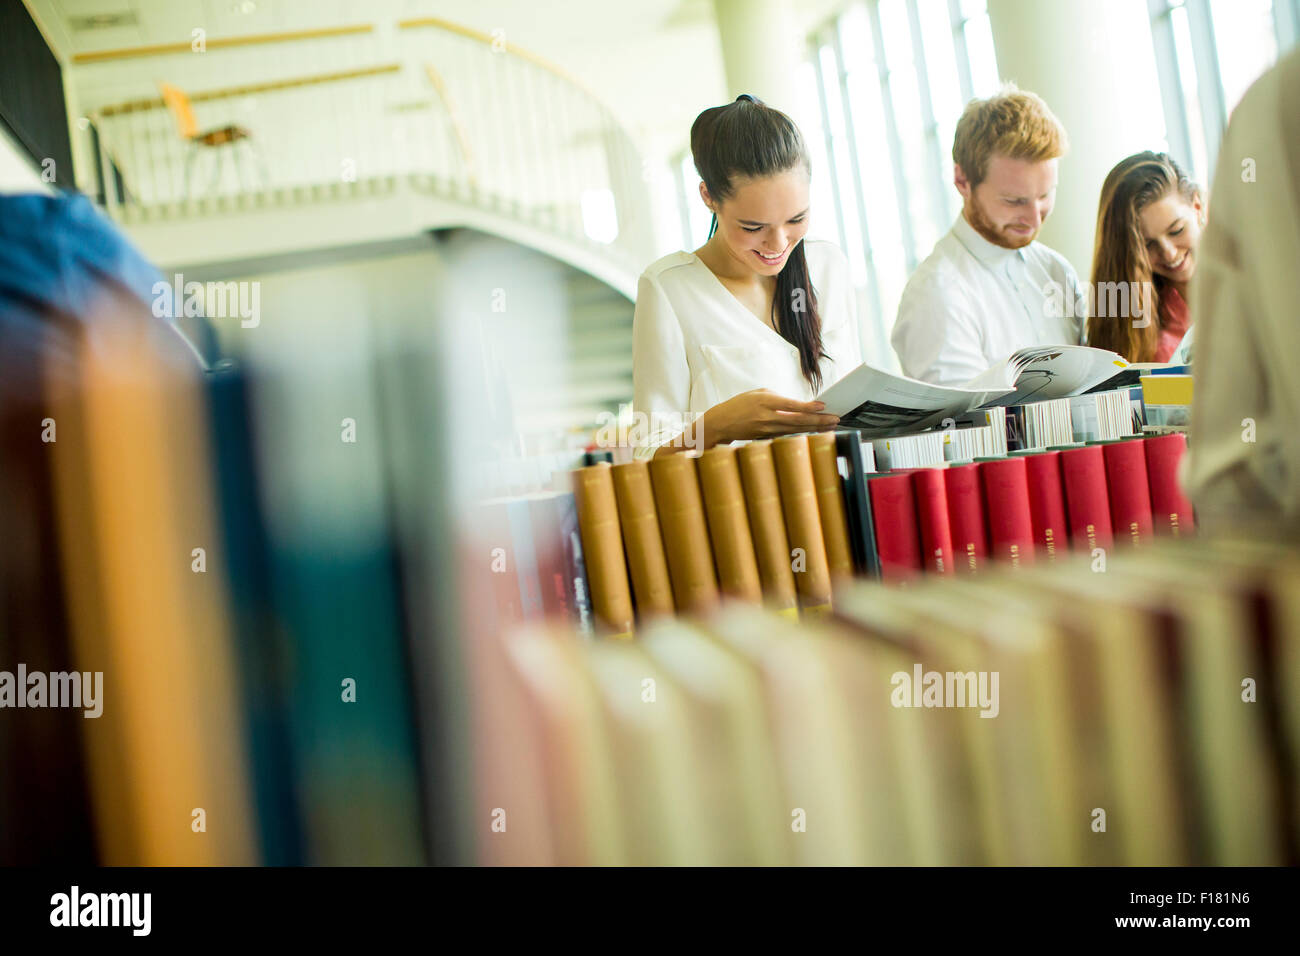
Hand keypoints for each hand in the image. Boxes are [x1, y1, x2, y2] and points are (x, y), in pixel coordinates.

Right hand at [702, 388, 839, 445]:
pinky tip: (814, 432)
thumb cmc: (739, 405)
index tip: (823, 406)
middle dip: (818, 420)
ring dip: (815, 428)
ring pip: (796, 429)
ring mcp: (767, 430)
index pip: (791, 405)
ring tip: (830, 426)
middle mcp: (767, 417)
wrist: (721, 423)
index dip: (809, 407)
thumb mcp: (757, 393)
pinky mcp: (766, 438)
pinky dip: (803, 433)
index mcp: (765, 401)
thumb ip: (778, 398)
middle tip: (835, 419)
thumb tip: (797, 405)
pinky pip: (788, 435)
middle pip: (798, 420)